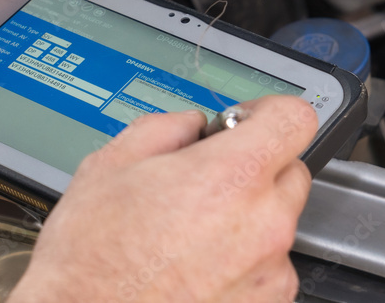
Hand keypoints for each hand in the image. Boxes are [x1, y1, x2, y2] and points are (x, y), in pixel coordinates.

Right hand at [10, 95, 317, 302]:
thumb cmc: (90, 263)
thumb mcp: (109, 165)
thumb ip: (166, 128)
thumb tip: (190, 126)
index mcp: (230, 176)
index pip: (294, 119)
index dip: (270, 113)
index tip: (248, 123)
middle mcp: (263, 223)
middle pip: (290, 171)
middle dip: (254, 169)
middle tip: (205, 183)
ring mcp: (270, 272)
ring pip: (278, 223)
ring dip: (248, 220)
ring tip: (190, 236)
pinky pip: (270, 267)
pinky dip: (244, 263)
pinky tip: (197, 267)